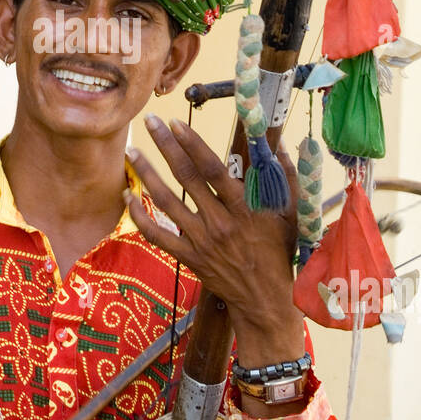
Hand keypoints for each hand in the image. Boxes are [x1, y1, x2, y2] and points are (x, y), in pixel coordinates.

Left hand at [124, 114, 303, 368]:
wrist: (265, 298)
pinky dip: (139, 215)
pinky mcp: (188, 256)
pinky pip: (157, 234)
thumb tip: (285, 142)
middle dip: (164, 146)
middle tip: (149, 121)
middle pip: (185, 177)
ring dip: (146, 174)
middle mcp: (219, 222)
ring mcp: (201, 240)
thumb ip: (288, 175)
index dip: (192, 144)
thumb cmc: (280, 250)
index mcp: (244, 208)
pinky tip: (128, 195)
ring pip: (166, 202)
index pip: (212, 169)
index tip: (176, 123)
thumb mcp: (292, 212)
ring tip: (131, 152)